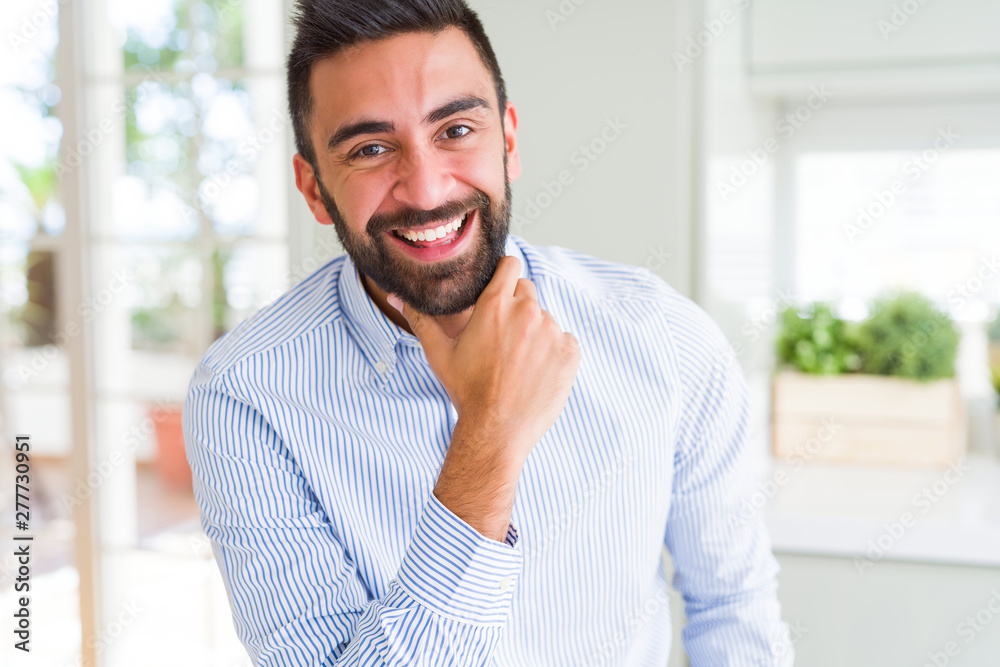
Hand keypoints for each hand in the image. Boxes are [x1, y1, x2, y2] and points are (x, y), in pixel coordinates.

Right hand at [388, 256, 580, 463]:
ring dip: (535, 333)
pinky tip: (535, 374)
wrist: (496, 431)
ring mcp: (551, 331)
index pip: (510, 264)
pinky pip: (564, 340)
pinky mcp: (569, 351)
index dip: (505, 275)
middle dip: (517, 308)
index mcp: (494, 305)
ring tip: (518, 363)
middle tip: (504, 339)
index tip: (501, 291)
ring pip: (545, 319)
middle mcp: (526, 312)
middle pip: (527, 291)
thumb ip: (420, 319)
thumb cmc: (466, 392)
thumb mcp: (439, 353)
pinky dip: (553, 353)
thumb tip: (395, 296)